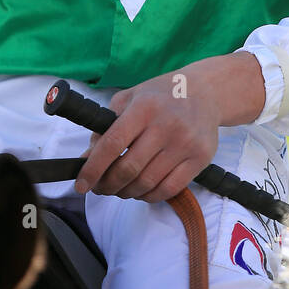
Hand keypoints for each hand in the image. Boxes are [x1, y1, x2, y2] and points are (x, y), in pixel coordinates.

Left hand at [74, 51, 264, 203]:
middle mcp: (166, 125)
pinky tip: (141, 191)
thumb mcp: (130, 98)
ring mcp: (186, 144)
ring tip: (119, 189)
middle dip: (108, 185)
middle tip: (100, 188)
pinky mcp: (200, 158)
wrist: (206, 92)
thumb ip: (106, 126)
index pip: (113, 144)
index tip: (81, 184)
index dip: (93, 168)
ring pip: (147, 183)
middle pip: (129, 169)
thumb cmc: (161, 95)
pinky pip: (169, 189)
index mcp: (144, 107)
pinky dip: (149, 196)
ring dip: (126, 192)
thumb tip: (87, 159)